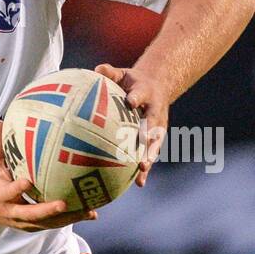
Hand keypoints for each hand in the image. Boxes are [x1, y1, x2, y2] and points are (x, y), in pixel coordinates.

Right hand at [0, 121, 97, 231]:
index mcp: (2, 195)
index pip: (9, 192)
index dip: (18, 188)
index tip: (27, 180)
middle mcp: (13, 211)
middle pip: (32, 214)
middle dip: (48, 211)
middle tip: (63, 204)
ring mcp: (24, 222)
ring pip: (47, 223)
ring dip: (68, 218)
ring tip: (89, 211)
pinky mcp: (34, 226)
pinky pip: (54, 224)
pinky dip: (71, 219)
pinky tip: (91, 213)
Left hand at [95, 63, 168, 186]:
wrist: (157, 86)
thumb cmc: (133, 81)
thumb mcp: (122, 73)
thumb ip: (110, 72)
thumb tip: (97, 70)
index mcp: (146, 93)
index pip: (141, 95)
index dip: (137, 98)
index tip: (131, 102)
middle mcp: (155, 112)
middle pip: (152, 126)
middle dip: (148, 138)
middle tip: (142, 146)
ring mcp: (157, 127)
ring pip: (154, 144)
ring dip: (149, 157)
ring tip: (142, 171)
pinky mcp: (155, 138)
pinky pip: (149, 154)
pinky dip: (145, 168)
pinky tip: (138, 183)